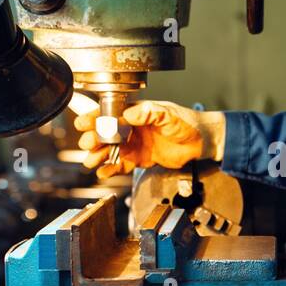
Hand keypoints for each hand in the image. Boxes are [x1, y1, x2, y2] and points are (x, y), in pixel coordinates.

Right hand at [75, 100, 225, 180]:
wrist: (201, 142)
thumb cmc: (187, 123)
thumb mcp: (168, 115)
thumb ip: (150, 113)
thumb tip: (130, 113)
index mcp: (136, 113)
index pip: (111, 114)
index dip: (95, 118)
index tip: (83, 123)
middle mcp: (132, 128)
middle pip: (107, 133)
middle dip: (94, 139)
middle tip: (87, 145)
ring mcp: (135, 144)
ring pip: (111, 150)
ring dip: (99, 155)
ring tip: (91, 160)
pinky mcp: (140, 159)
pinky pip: (122, 164)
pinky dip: (111, 169)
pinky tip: (103, 172)